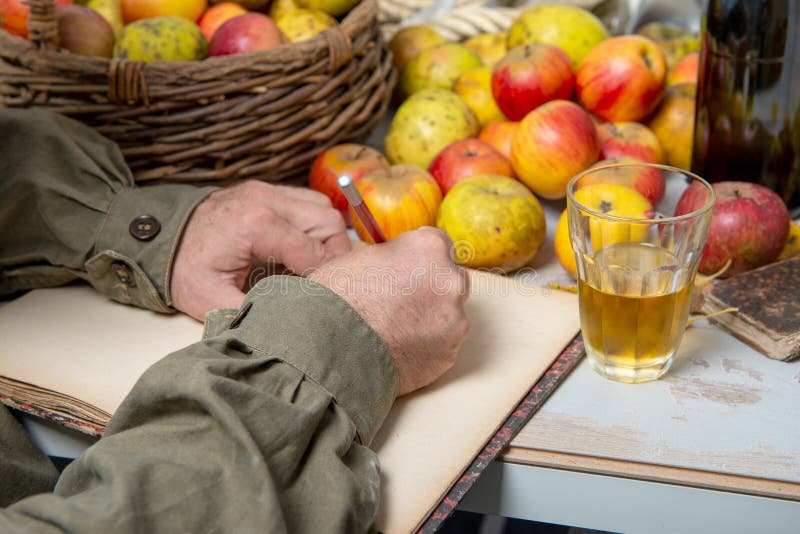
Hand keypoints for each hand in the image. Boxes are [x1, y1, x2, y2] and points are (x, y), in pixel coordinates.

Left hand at [171, 181, 350, 319]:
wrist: (153, 238)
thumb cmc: (182, 270)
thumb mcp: (214, 302)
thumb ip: (259, 311)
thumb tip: (291, 323)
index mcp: (256, 225)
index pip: (316, 252)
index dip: (323, 279)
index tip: (318, 297)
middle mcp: (266, 199)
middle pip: (329, 224)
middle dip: (332, 256)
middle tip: (318, 282)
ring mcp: (266, 190)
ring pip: (323, 208)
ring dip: (325, 237)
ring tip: (308, 266)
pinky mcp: (263, 189)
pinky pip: (306, 202)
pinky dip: (311, 224)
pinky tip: (296, 247)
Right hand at [309, 228, 469, 394]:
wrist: (330, 351)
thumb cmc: (336, 301)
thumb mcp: (359, 258)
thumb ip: (391, 256)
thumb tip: (394, 262)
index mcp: (428, 248)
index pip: (438, 243)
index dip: (420, 257)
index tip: (409, 268)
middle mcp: (449, 281)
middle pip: (449, 279)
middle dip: (431, 288)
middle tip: (401, 303)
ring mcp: (454, 320)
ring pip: (449, 316)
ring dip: (430, 320)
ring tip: (394, 332)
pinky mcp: (449, 355)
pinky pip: (442, 346)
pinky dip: (427, 348)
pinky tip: (399, 351)